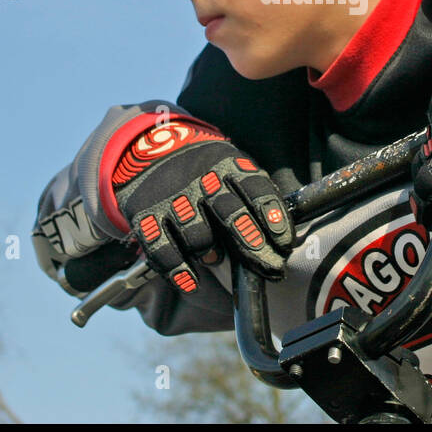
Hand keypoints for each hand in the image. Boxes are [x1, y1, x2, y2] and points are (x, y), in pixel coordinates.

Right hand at [34, 108, 294, 298]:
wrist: (150, 148)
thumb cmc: (205, 171)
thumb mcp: (230, 168)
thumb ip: (252, 197)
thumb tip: (280, 241)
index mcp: (229, 166)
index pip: (256, 189)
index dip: (273, 217)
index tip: (285, 243)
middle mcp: (202, 181)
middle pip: (231, 214)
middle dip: (252, 244)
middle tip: (271, 267)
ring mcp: (174, 198)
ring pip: (198, 235)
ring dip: (211, 254)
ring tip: (216, 260)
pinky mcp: (147, 215)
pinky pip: (162, 249)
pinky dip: (178, 270)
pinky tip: (192, 283)